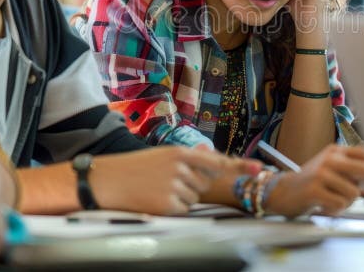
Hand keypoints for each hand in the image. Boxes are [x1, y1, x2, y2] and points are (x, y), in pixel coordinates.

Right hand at [92, 146, 259, 214]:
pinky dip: (172, 209)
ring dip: (180, 197)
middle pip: (204, 183)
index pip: (214, 160)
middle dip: (191, 184)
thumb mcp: (160, 156)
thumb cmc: (133, 168)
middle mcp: (180, 167)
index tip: (257, 168)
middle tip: (165, 181)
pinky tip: (154, 200)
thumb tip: (211, 157)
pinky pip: (183, 210)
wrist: (105, 180)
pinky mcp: (167, 205)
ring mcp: (174, 186)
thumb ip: (187, 159)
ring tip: (155, 189)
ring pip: (193, 198)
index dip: (238, 165)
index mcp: (179, 152)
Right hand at [265, 145, 363, 217]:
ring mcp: (321, 173)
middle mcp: (330, 158)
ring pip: (354, 193)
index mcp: (335, 151)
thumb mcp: (330, 169)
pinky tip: (323, 207)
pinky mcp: (314, 189)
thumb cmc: (310, 183)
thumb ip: (349, 171)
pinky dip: (335, 211)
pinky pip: (340, 204)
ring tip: (333, 202)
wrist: (282, 191)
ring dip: (347, 204)